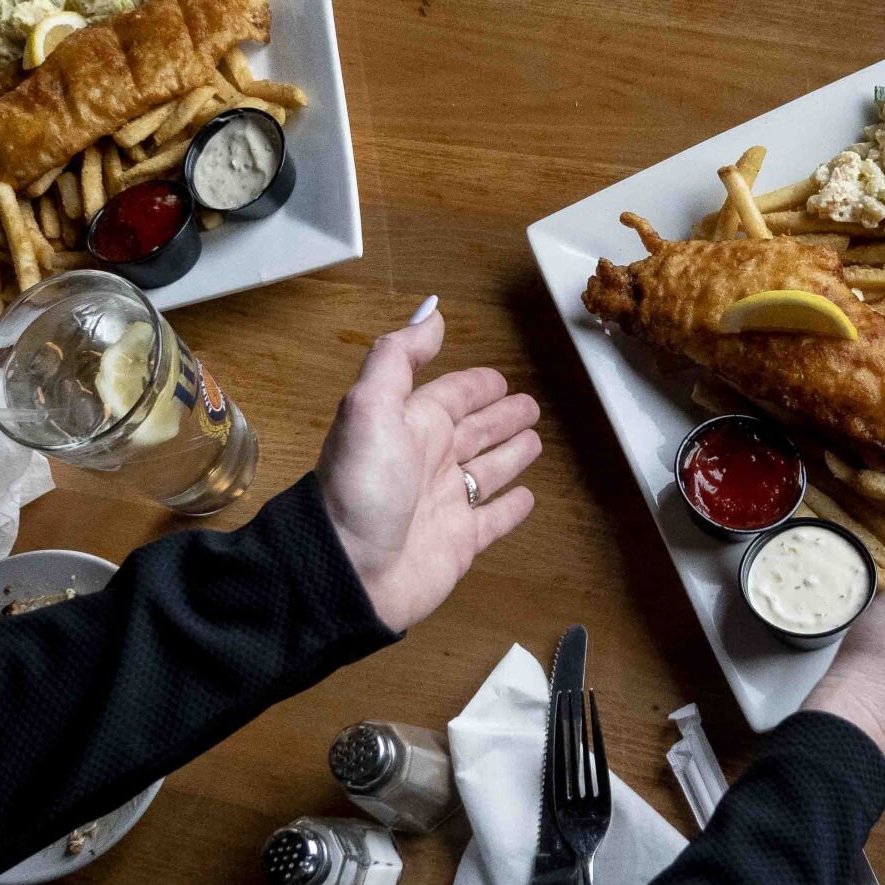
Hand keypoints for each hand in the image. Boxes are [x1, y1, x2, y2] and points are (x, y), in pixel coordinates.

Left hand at [317, 299, 541, 631]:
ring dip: (511, 456)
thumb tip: (432, 313)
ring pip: (487, 471)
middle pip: (474, 431)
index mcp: (411, 425)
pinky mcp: (460, 544)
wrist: (348, 570)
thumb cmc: (363, 485)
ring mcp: (446, 504)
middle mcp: (429, 461)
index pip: (451, 397)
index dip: (476, 387)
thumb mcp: (371, 406)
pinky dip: (511, 509)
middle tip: (532, 407)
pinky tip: (528, 498)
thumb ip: (399, 358)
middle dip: (501, 417)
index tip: (502, 379)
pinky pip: (493, 520)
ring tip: (535, 442)